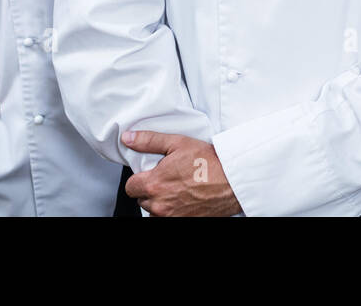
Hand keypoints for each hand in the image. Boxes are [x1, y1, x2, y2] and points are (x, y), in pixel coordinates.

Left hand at [121, 131, 240, 216]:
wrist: (232, 181)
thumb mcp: (178, 143)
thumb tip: (128, 138)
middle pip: (142, 199)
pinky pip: (168, 218)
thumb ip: (149, 141)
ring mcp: (171, 216)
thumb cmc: (209, 162)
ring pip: (154, 211)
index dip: (139, 178)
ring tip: (178, 189)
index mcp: (154, 184)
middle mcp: (159, 204)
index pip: (130, 186)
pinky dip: (172, 211)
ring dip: (160, 202)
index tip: (151, 173)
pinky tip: (184, 199)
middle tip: (168, 179)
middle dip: (151, 189)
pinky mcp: (182, 222)